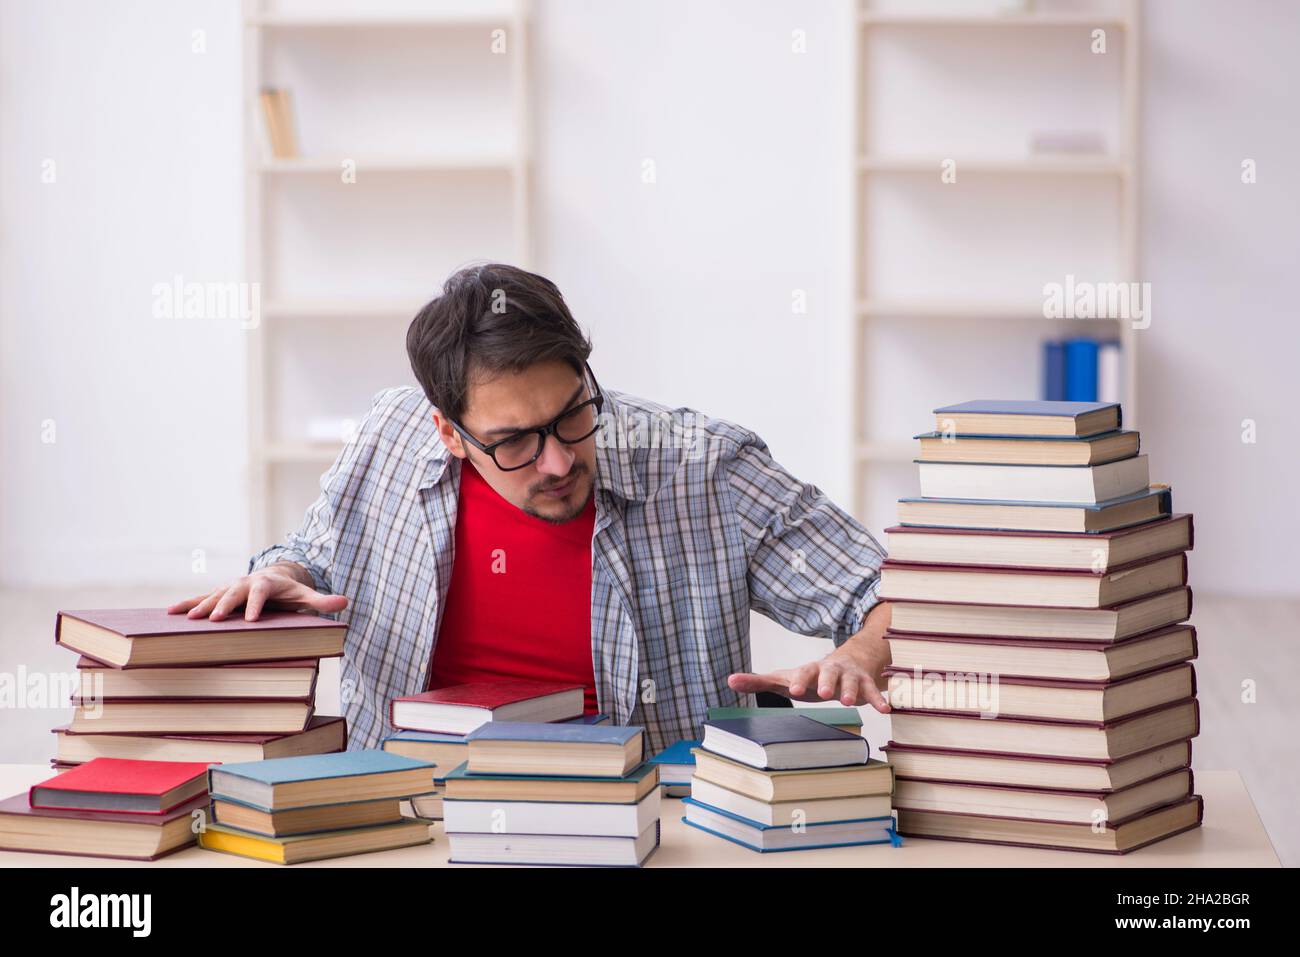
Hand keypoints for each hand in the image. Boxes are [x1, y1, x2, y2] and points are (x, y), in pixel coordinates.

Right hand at [166, 562, 347, 621]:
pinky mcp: (220, 594)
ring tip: (187, 620)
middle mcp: (245, 582)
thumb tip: (345, 601)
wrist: (275, 577)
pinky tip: (170, 614)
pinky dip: (187, 604)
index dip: (257, 605)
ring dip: (201, 607)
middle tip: (216, 620)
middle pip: (234, 593)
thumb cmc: (291, 592)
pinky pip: (201, 598)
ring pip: (214, 596)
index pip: (262, 593)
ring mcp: (230, 587)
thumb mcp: (307, 596)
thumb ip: (323, 600)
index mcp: (267, 583)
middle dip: (225, 606)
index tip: (252, 620)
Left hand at [727, 601, 892, 712]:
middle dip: (826, 682)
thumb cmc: (812, 675)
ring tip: (848, 702)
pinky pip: (873, 690)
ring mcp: (849, 675)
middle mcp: (830, 669)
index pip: (801, 673)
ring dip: (850, 690)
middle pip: (828, 672)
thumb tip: (729, 680)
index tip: (792, 688)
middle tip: (824, 694)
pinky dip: (879, 699)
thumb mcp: (787, 677)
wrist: (852, 658)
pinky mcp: (865, 683)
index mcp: (809, 670)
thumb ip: (759, 682)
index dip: (798, 680)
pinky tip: (886, 709)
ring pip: (850, 681)